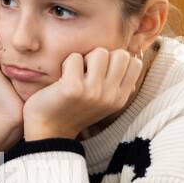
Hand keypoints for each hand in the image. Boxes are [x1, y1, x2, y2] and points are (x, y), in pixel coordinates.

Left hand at [21, 48, 142, 140]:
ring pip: (100, 52)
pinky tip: (62, 77)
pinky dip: (66, 63)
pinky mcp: (73, 88)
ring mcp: (93, 92)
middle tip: (88, 69)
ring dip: (85, 58)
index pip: (135, 63)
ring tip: (75, 72)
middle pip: (121, 54)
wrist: (48, 130)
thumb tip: (134, 59)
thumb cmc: (74, 109)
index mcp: (120, 98)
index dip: (117, 59)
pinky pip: (75, 58)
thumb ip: (117, 84)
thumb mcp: (103, 101)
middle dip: (103, 56)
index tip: (102, 69)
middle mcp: (111, 96)